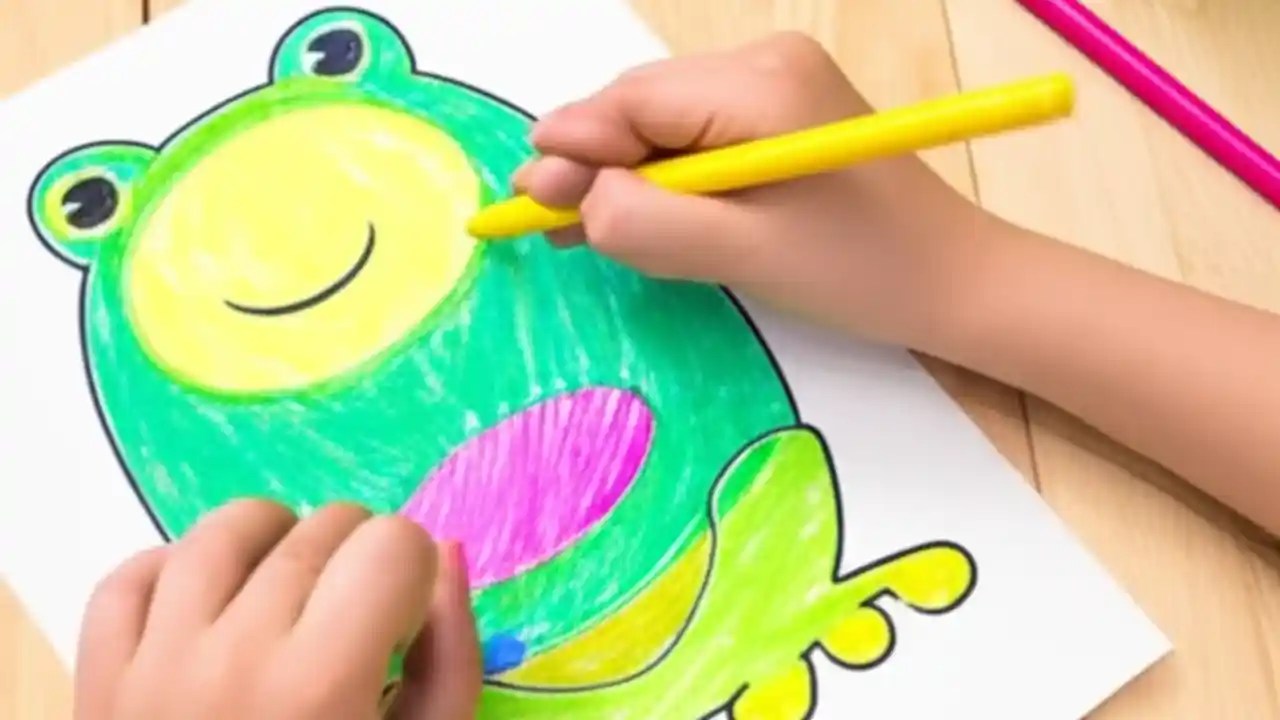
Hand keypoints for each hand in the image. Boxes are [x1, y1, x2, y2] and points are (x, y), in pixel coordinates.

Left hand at [74, 499, 481, 719]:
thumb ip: (452, 659)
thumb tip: (445, 550)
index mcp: (322, 687)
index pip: (390, 543)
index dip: (414, 569)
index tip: (406, 613)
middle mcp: (230, 658)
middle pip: (318, 530)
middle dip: (359, 555)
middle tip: (359, 615)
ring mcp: (151, 666)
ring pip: (223, 530)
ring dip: (276, 540)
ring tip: (292, 589)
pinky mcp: (97, 679)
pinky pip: (131, 577)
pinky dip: (176, 570)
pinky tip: (213, 607)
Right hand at [515, 32, 986, 349]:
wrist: (953, 280)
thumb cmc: (860, 272)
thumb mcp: (743, 254)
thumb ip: (650, 224)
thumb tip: (576, 199)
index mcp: (761, 84)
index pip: (634, 103)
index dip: (571, 150)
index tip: (522, 200)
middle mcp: (765, 62)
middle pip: (642, 105)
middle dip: (592, 163)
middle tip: (540, 221)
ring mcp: (776, 81)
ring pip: (663, 121)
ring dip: (622, 172)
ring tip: (576, 226)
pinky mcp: (780, 110)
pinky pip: (695, 134)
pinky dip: (662, 174)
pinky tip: (631, 212)